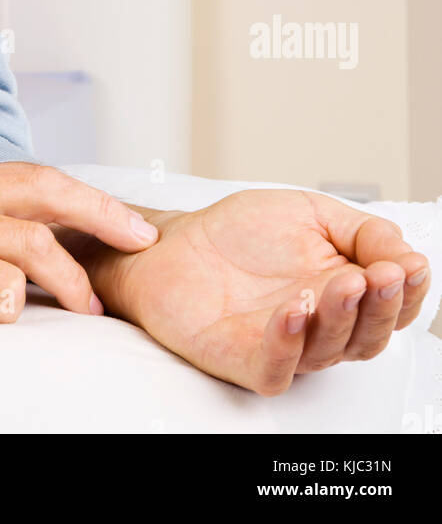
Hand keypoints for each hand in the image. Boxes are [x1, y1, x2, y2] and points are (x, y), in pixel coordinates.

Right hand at [0, 162, 157, 348]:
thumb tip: (41, 245)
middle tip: (142, 241)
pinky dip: (14, 303)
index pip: (41, 178)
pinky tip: (7, 317)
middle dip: (105, 215)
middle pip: (50, 192)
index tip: (130, 222)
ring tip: (88, 310)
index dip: (90, 199)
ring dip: (70, 279)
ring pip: (33, 241)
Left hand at [113, 189, 430, 394]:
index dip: (406, 292)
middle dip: (379, 306)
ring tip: (340, 282)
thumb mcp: (311, 214)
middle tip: (379, 276)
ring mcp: (284, 345)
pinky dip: (288, 342)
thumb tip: (407, 255)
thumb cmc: (241, 233)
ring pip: (329, 351)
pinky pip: (275, 368)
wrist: (174, 242)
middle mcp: (320, 326)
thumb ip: (364, 232)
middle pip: (368, 336)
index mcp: (342, 292)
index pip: (390, 307)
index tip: (406, 266)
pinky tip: (294, 309)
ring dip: (340, 317)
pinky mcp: (245, 359)